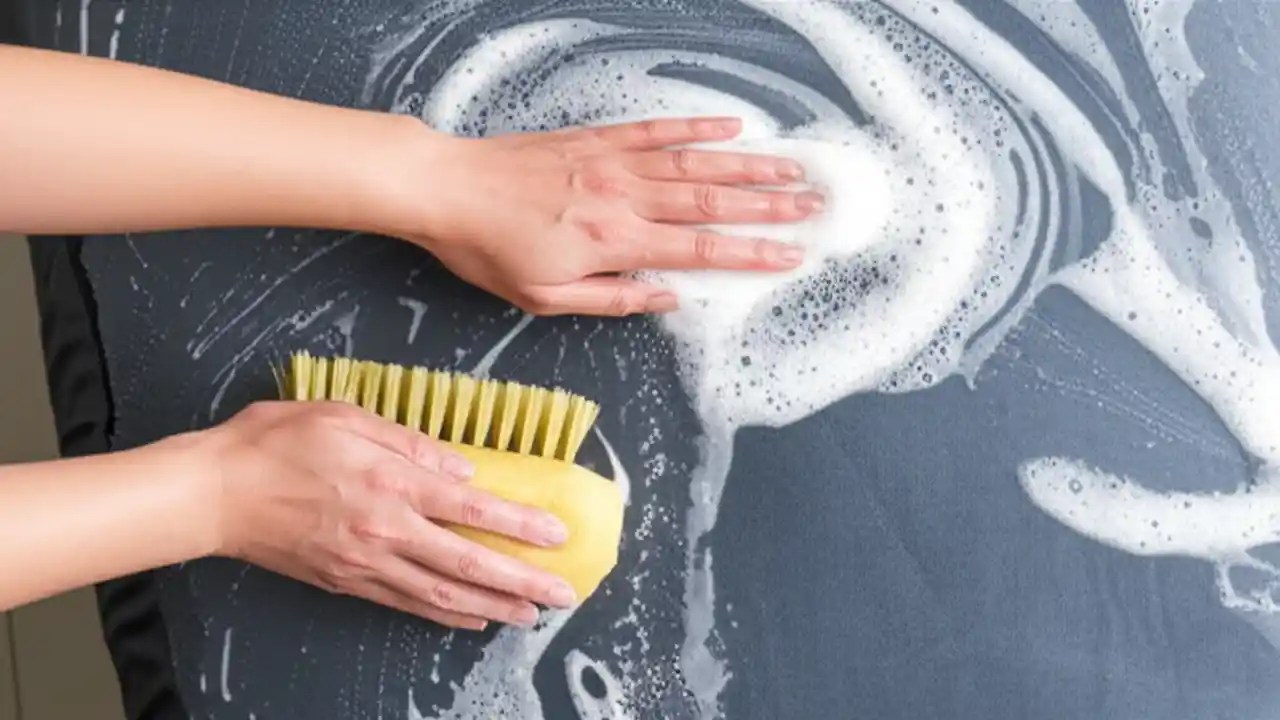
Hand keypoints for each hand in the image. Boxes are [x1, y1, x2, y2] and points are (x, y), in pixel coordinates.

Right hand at [205, 400, 577, 629]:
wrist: (213, 492)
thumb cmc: (274, 443)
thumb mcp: (347, 417)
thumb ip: (409, 442)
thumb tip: (462, 469)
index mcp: (390, 482)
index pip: (473, 509)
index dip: (521, 526)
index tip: (558, 536)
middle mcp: (385, 530)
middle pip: (468, 564)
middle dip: (522, 581)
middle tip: (562, 595)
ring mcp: (365, 563)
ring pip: (441, 595)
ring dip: (492, 607)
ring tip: (530, 615)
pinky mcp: (346, 582)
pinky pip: (406, 604)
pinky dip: (444, 615)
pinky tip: (471, 618)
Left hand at [393, 116, 822, 315]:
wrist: (447, 189)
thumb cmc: (490, 251)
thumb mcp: (546, 298)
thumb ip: (613, 299)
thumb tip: (669, 299)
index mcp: (616, 242)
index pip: (701, 250)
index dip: (752, 253)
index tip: (793, 255)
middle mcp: (626, 197)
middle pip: (713, 201)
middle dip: (770, 205)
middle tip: (816, 205)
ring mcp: (614, 162)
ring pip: (695, 163)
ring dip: (749, 165)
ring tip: (793, 167)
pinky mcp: (597, 139)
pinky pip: (656, 130)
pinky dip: (696, 127)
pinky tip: (730, 126)